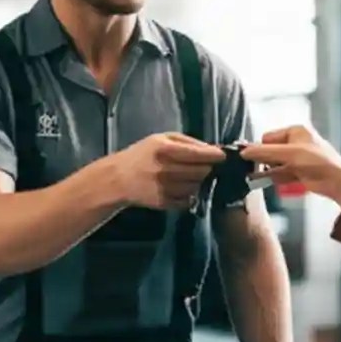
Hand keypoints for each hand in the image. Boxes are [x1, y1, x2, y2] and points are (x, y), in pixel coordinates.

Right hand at [109, 132, 225, 209]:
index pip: (200, 154)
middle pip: (202, 171)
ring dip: (197, 181)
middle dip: (206, 168)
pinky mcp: (165, 203)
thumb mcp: (162, 139)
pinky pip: (189, 199)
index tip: (221, 156)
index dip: (215, 155)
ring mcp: (165, 188)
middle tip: (203, 165)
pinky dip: (189, 194)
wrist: (119, 178)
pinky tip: (181, 187)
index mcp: (165, 150)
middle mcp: (166, 170)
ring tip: (188, 175)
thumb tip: (213, 149)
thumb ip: (188, 142)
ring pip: (197, 186)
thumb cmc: (142, 154)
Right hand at [239, 125, 340, 208]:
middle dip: (267, 161)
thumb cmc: (319, 162)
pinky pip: (282, 173)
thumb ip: (264, 152)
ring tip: (267, 176)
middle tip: (260, 169)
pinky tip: (277, 181)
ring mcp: (298, 158)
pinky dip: (277, 178)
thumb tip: (244, 152)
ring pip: (275, 164)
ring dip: (271, 171)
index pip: (268, 137)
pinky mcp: (299, 171)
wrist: (337, 182)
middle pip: (270, 151)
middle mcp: (296, 142)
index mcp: (296, 131)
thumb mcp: (288, 154)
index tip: (254, 158)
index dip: (262, 148)